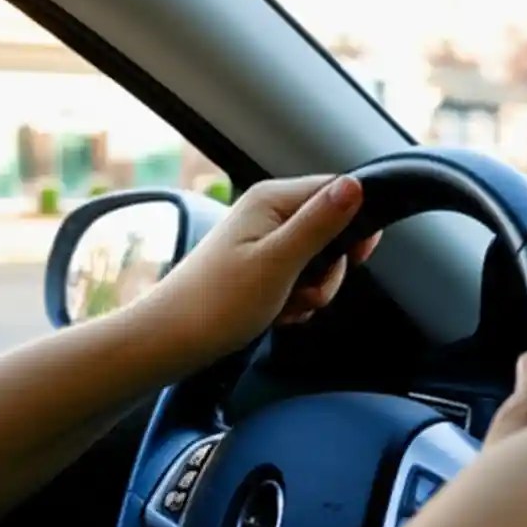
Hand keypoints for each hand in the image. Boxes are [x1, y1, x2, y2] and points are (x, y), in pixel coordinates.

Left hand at [137, 175, 377, 368]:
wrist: (170, 341)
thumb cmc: (216, 303)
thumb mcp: (279, 262)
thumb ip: (320, 223)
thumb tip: (356, 185)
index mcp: (272, 200)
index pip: (337, 191)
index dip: (355, 225)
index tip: (356, 258)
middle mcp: (267, 213)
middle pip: (332, 230)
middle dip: (329, 270)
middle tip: (304, 291)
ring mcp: (263, 241)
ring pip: (318, 261)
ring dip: (312, 291)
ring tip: (285, 306)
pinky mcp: (259, 267)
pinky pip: (299, 279)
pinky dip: (295, 301)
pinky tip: (277, 313)